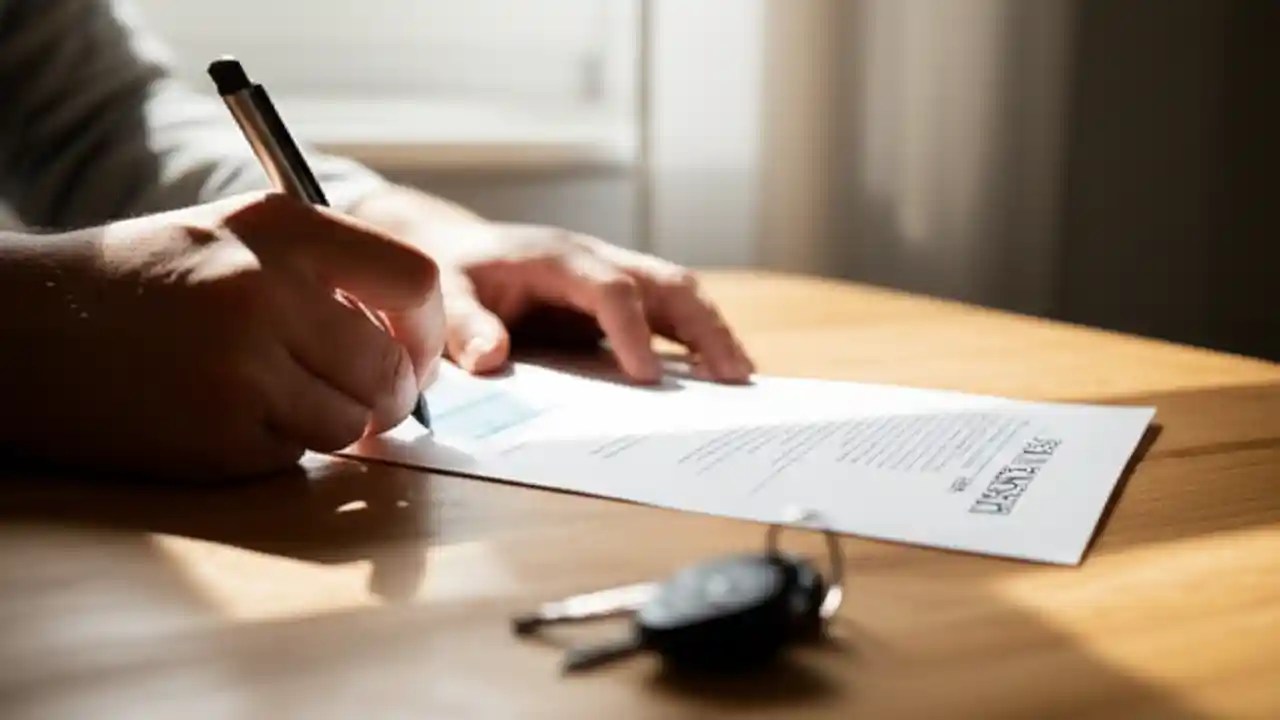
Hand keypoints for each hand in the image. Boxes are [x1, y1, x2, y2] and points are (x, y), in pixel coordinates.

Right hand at [0, 193, 440, 477]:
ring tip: (273, 399)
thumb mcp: (233, 237)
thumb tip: (412, 340)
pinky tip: (221, 416)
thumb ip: (323, 272)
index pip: (417, 280)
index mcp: (282, 228)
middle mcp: (270, 290)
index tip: (410, 353)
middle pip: (391, 369)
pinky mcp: (218, 434)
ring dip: (331, 426)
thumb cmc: (136, 283)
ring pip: (350, 423)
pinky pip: (293, 455)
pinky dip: (275, 447)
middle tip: (367, 402)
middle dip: (391, 398)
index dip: (427, 330)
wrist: (17, 329)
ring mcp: (243, 366)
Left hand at [353, 187, 754, 383]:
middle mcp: (598, 258)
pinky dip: (697, 339)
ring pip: (679, 294)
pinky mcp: (620, 297)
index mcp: (559, 256)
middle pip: (667, 283)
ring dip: (713, 333)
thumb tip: (492, 359)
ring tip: (742, 378)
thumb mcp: (445, 293)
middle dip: (704, 327)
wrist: (457, 249)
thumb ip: (464, 324)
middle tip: (733, 376)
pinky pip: (669, 313)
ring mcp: (615, 275)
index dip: (633, 331)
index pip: (611, 289)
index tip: (647, 377)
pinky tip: (716, 375)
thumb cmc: (454, 273)